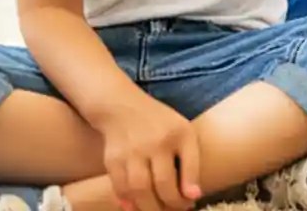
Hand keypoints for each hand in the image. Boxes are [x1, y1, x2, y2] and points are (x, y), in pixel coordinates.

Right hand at [93, 92, 200, 210]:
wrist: (122, 107)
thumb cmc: (160, 124)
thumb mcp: (183, 132)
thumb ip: (191, 161)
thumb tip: (194, 195)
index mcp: (178, 134)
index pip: (188, 167)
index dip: (189, 189)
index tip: (191, 201)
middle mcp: (155, 142)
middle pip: (162, 183)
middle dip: (170, 204)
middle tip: (176, 210)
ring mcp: (131, 151)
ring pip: (139, 189)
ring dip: (149, 207)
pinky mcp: (112, 160)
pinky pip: (121, 188)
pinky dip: (129, 202)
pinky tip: (137, 206)